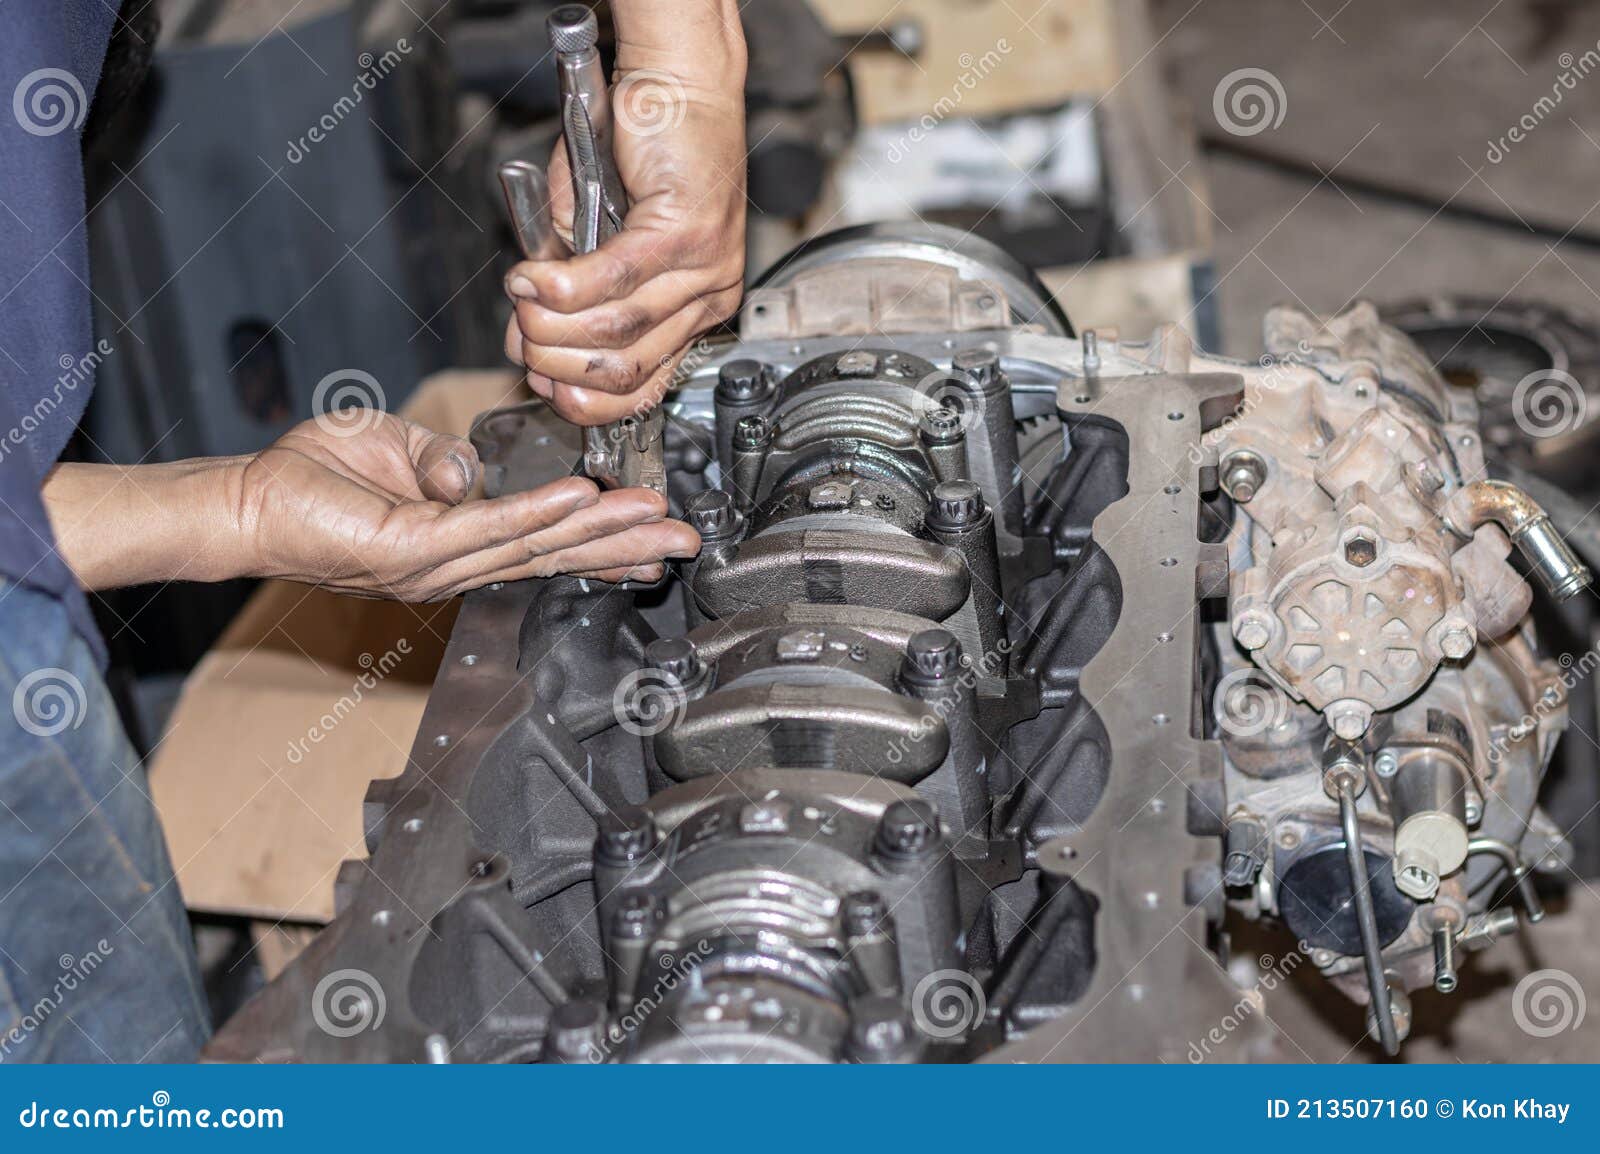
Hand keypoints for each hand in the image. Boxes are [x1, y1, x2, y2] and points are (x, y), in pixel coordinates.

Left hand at [43, 413, 700, 595]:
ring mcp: (435, 565)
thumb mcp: (397, 448)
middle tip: (685, 541)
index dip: (600, 538)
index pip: (543, 544)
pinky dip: (538, 513)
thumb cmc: (311, 479)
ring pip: (534, 545)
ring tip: (654, 519)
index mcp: (458, 544)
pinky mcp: (410, 551)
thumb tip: (476, 474)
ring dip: (600, 531)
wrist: (244, 503)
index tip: (653, 526)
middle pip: (555, 556)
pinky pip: (486, 527)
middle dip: (624, 547)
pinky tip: (582, 501)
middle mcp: (453, 565)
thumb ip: (447, 462)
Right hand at [503, 0, 747, 426]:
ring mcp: (704, 269)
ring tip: (521, 306)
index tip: (542, 388)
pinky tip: (533, 281)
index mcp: (691, 311)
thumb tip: (525, 338)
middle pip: (625, 368)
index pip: (643, 388)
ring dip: (554, 327)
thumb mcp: (591, 234)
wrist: (678, 83)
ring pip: (618, 329)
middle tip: (520, 341)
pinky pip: (616, 279)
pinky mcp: (690, 233)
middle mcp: (707, 297)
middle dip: (557, 366)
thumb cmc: (640, 151)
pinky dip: (564, 286)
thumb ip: (566, 290)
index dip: (584, 400)